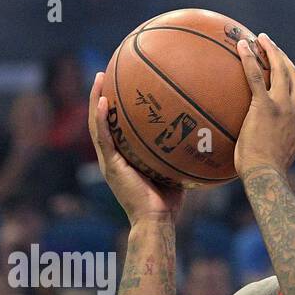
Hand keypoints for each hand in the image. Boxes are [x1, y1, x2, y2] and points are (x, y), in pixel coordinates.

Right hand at [86, 71, 183, 226]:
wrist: (157, 221)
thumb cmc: (168, 202)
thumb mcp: (174, 171)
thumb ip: (177, 153)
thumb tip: (198, 135)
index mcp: (123, 158)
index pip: (115, 127)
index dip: (114, 107)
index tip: (118, 85)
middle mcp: (112, 157)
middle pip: (101, 121)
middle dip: (100, 96)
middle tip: (103, 74)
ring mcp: (109, 162)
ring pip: (97, 125)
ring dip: (95, 101)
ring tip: (99, 78)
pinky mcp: (110, 167)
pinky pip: (103, 138)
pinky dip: (101, 119)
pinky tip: (102, 101)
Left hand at [234, 33, 294, 178]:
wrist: (267, 177)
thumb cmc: (265, 174)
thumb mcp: (276, 157)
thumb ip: (272, 144)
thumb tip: (255, 147)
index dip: (288, 83)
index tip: (279, 74)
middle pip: (294, 75)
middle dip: (284, 57)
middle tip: (271, 46)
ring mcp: (283, 107)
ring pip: (281, 69)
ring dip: (272, 50)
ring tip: (261, 39)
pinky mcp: (266, 106)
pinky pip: (256, 75)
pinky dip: (250, 58)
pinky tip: (242, 46)